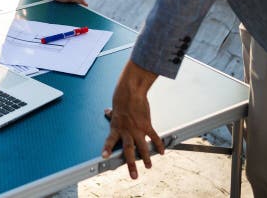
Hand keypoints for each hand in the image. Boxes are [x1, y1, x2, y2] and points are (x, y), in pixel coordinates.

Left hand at [102, 60, 164, 178]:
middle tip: (134, 175)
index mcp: (116, 127)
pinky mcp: (147, 125)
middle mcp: (126, 130)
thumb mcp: (114, 107)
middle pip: (129, 150)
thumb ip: (112, 114)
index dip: (107, 149)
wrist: (132, 91)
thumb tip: (107, 112)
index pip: (110, 140)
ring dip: (146, 158)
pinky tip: (162, 151)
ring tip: (148, 166)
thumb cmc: (121, 97)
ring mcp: (137, 129)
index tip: (104, 157)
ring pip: (142, 147)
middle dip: (131, 164)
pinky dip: (158, 144)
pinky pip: (153, 137)